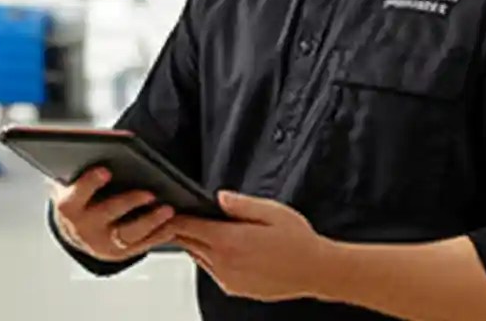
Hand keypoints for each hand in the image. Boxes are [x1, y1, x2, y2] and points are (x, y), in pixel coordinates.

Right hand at [50, 167, 177, 261]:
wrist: (73, 230)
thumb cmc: (79, 196)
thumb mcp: (71, 182)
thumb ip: (82, 168)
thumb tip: (103, 148)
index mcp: (69, 206)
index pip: (78, 193)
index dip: (90, 182)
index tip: (106, 170)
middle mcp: (83, 228)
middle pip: (107, 214)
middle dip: (129, 203)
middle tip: (149, 193)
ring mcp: (102, 243)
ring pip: (128, 234)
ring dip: (150, 222)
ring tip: (167, 209)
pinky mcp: (119, 253)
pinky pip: (142, 245)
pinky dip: (159, 235)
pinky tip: (172, 223)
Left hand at [168, 190, 333, 301]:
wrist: (316, 272)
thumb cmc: (298, 241)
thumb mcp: (271, 211)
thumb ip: (240, 204)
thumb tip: (218, 197)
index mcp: (230, 241)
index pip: (187, 227)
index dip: (175, 216)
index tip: (170, 207)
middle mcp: (224, 263)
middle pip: (187, 243)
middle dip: (182, 228)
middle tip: (184, 213)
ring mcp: (227, 278)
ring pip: (198, 256)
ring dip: (197, 242)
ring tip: (207, 227)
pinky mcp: (233, 288)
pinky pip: (211, 269)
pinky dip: (210, 256)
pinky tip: (224, 245)